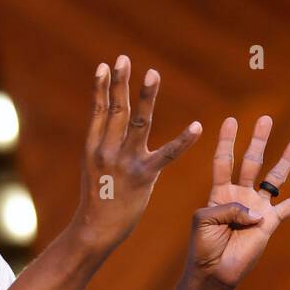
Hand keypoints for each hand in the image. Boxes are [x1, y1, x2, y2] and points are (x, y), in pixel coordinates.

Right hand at [70, 55, 201, 255]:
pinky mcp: (144, 177)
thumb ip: (103, 146)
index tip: (106, 66)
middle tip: (124, 59)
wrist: (96, 230)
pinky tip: (197, 126)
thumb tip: (107, 126)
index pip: (99, 111)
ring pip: (137, 122)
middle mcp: (107, 151)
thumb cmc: (97, 200)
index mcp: (93, 148)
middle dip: (119, 83)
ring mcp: (125, 163)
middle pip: (116, 110)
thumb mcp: (93, 170)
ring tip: (152, 73)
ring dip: (145, 96)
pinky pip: (167, 155)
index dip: (102, 88)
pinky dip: (183, 140)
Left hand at [186, 115, 289, 288]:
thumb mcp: (205, 219)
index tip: (231, 120)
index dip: (227, 142)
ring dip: (286, 161)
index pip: (224, 161)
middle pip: (251, 162)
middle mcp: (240, 196)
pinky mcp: (269, 223)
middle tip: (265, 119)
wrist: (213, 272)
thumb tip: (257, 211)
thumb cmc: (203, 246)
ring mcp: (256, 208)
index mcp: (219, 193)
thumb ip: (228, 208)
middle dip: (258, 141)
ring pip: (274, 179)